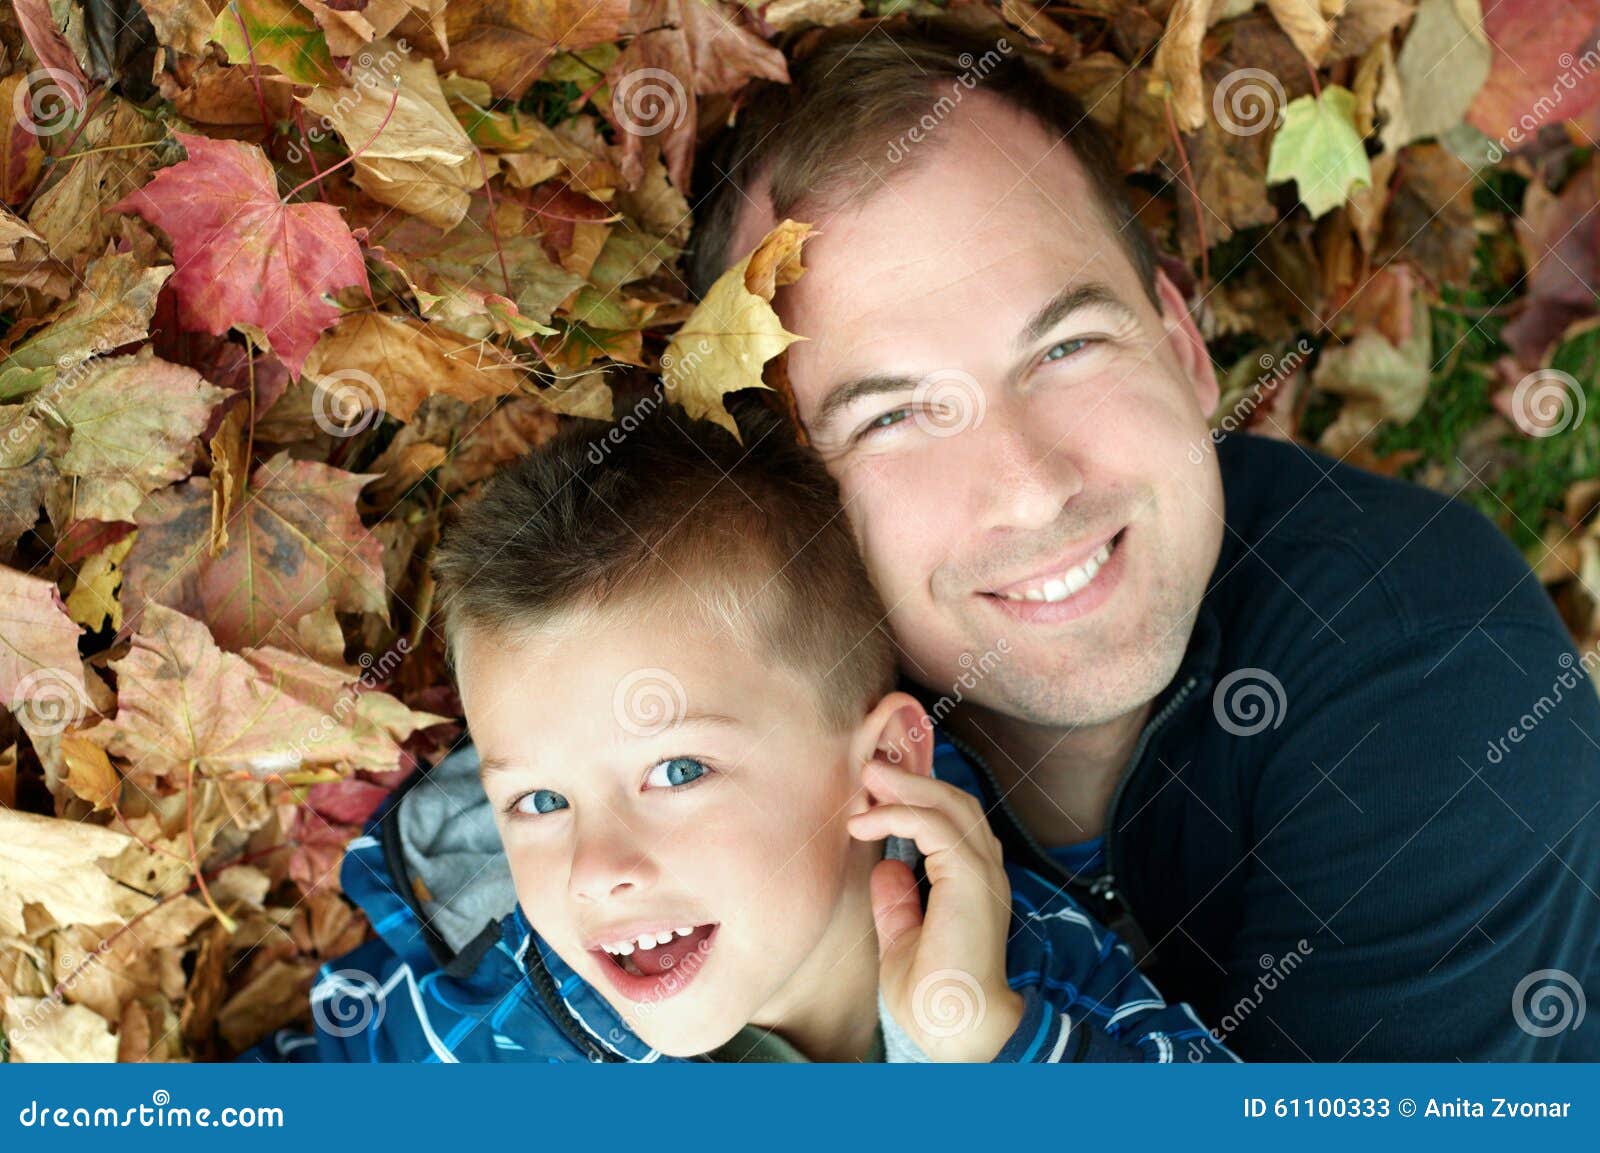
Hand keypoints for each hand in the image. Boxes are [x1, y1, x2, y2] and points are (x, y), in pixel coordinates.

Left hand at [847, 758, 1024, 1060]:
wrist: (956, 1029)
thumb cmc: (932, 995)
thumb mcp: (903, 938)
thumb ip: (897, 900)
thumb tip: (886, 865)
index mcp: (971, 882)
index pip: (952, 820)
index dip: (917, 796)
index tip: (874, 789)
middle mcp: (984, 870)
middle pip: (954, 802)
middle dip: (911, 779)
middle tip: (870, 766)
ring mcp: (982, 873)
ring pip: (950, 805)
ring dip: (907, 785)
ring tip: (868, 775)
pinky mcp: (970, 880)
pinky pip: (937, 827)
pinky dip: (901, 814)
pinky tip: (868, 819)